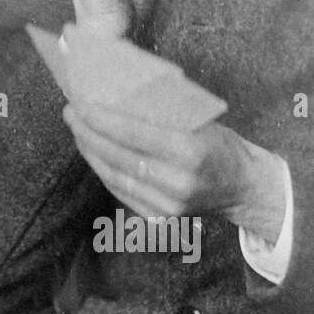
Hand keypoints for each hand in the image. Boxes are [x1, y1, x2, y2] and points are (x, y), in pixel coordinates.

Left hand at [63, 100, 285, 242]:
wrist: (242, 187)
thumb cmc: (219, 144)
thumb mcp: (199, 121)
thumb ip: (161, 114)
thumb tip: (115, 95)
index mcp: (190, 152)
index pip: (133, 134)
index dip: (102, 120)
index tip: (80, 104)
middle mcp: (176, 182)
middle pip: (118, 156)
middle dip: (88, 133)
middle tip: (71, 113)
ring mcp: (167, 205)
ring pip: (114, 176)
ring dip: (90, 151)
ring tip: (77, 130)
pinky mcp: (159, 217)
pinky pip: (121, 191)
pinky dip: (103, 170)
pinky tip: (92, 152)